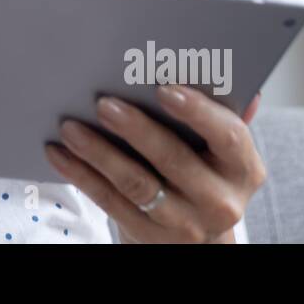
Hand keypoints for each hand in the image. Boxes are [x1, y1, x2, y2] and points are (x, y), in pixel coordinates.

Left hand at [44, 87, 264, 242]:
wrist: (195, 230)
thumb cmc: (203, 169)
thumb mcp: (219, 147)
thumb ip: (220, 108)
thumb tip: (219, 67)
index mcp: (243, 168)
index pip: (228, 136)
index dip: (198, 112)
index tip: (164, 89)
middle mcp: (220, 201)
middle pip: (173, 159)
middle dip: (135, 129)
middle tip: (103, 103)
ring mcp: (185, 224)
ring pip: (136, 183)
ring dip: (98, 152)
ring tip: (70, 127)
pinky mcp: (148, 236)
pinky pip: (110, 202)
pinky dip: (82, 175)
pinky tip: (60, 153)